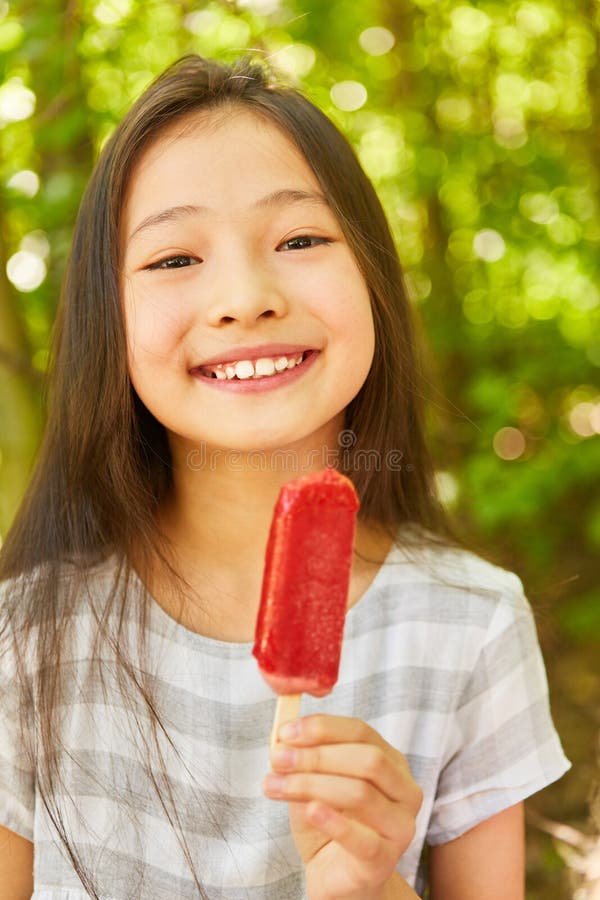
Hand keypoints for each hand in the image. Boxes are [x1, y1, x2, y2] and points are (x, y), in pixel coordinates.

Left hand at [262, 714, 422, 899]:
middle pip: (367, 759)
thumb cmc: (328, 824)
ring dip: (311, 785)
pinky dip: (334, 822)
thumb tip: (282, 740)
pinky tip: (310, 811)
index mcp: (391, 762)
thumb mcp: (313, 785)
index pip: (361, 731)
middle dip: (317, 755)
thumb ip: (304, 761)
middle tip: (277, 759)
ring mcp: (400, 827)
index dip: (322, 727)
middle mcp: (404, 791)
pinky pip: (363, 840)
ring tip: (274, 786)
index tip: (285, 732)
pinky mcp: (385, 861)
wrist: (335, 878)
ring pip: (361, 793)